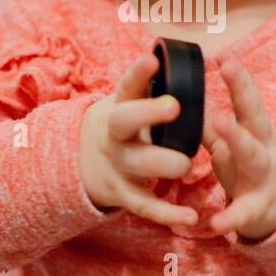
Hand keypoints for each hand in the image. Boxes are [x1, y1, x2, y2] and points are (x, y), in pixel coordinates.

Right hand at [79, 51, 198, 229]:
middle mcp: (115, 133)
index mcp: (121, 105)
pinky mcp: (124, 194)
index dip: (138, 72)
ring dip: (161, 163)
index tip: (153, 58)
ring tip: (185, 164)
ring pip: (137, 163)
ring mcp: (119, 164)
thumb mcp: (128, 102)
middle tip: (175, 106)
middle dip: (147, 114)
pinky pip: (145, 205)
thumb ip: (149, 87)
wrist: (84, 161)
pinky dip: (167, 214)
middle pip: (123, 121)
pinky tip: (190, 217)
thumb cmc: (125, 124)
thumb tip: (182, 58)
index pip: (127, 84)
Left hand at [202, 54, 275, 240]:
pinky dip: (230, 218)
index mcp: (256, 128)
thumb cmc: (251, 165)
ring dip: (238, 139)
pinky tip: (215, 224)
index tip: (222, 54)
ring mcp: (263, 176)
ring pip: (253, 156)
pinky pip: (243, 212)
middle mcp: (264, 146)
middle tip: (228, 69)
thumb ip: (211, 123)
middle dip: (243, 93)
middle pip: (255, 117)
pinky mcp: (257, 208)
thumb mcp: (234, 142)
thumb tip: (183, 96)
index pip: (247, 97)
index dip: (238, 76)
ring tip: (221, 123)